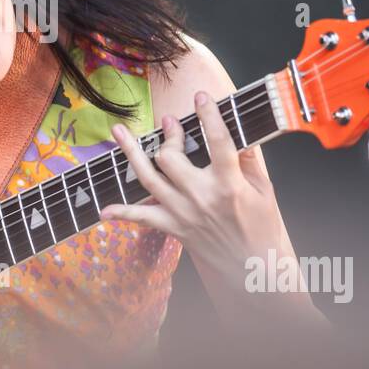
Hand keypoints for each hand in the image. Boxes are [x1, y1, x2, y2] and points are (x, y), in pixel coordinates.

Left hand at [99, 91, 317, 323]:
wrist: (254, 270)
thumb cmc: (263, 227)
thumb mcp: (264, 190)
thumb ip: (249, 159)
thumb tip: (239, 131)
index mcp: (229, 185)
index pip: (218, 141)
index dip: (209, 115)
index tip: (201, 97)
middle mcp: (201, 197)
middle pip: (170, 158)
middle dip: (168, 136)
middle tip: (169, 122)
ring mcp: (183, 214)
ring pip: (148, 179)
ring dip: (130, 153)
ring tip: (118, 131)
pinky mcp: (174, 228)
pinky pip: (142, 218)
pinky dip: (122, 214)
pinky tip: (104, 210)